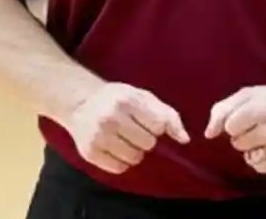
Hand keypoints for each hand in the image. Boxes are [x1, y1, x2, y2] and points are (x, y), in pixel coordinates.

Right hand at [65, 82, 188, 174]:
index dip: (157, 127)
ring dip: (134, 152)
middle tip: (133, 130)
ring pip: (134, 158)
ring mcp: (99, 136)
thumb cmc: (118, 99)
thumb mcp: (143, 97)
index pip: (159, 125)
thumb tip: (185, 139)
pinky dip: (121, 162)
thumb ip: (167, 115)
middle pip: (147, 144)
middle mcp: (111, 118)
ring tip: (125, 140)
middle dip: (145, 139)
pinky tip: (115, 148)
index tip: (146, 121)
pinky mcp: (90, 152)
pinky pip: (118, 168)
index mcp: (128, 100)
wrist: (80, 102)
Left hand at [204, 83, 265, 173]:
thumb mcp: (248, 95)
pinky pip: (261, 167)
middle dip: (245, 135)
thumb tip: (208, 134)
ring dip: (253, 148)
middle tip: (260, 125)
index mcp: (258, 109)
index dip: (237, 122)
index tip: (249, 116)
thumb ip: (223, 110)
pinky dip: (263, 159)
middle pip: (238, 144)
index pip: (230, 128)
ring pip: (248, 157)